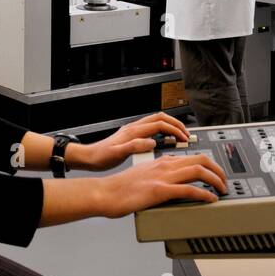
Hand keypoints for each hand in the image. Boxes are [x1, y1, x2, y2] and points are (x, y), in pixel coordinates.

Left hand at [69, 112, 192, 170]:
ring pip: (156, 122)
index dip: (175, 129)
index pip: (160, 124)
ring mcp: (133, 131)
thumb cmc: (100, 157)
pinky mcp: (131, 136)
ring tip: (179, 137)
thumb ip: (134, 146)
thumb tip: (152, 142)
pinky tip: (164, 142)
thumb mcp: (117, 154)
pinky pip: (151, 129)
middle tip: (186, 135)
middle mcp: (134, 128)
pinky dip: (162, 132)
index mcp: (133, 131)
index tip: (184, 138)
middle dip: (176, 124)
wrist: (87, 157)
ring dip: (170, 127)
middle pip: (161, 118)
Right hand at [95, 154, 227, 217]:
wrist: (105, 193)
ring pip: (198, 170)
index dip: (208, 164)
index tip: (215, 173)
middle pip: (200, 159)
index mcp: (161, 161)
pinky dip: (204, 194)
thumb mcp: (143, 176)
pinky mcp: (160, 191)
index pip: (191, 156)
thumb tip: (169, 183)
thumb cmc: (120, 188)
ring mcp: (163, 177)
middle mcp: (164, 165)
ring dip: (215, 180)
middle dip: (218, 169)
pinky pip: (188, 190)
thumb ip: (158, 176)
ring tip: (222, 189)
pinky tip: (210, 200)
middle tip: (224, 181)